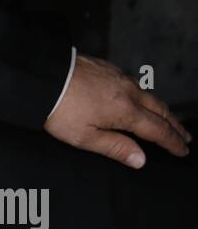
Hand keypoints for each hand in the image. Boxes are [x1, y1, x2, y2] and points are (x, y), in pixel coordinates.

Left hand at [43, 53, 191, 167]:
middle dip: (174, 126)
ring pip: (149, 96)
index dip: (172, 142)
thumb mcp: (85, 137)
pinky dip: (145, 97)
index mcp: (125, 112)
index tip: (182, 150)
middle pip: (160, 111)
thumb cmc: (60, 109)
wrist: (45, 78)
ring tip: (167, 120)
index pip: (157, 130)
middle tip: (184, 137)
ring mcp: (120, 78)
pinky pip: (135, 85)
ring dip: (162, 110)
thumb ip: (115, 147)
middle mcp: (129, 92)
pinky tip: (140, 100)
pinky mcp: (110, 69)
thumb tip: (140, 159)